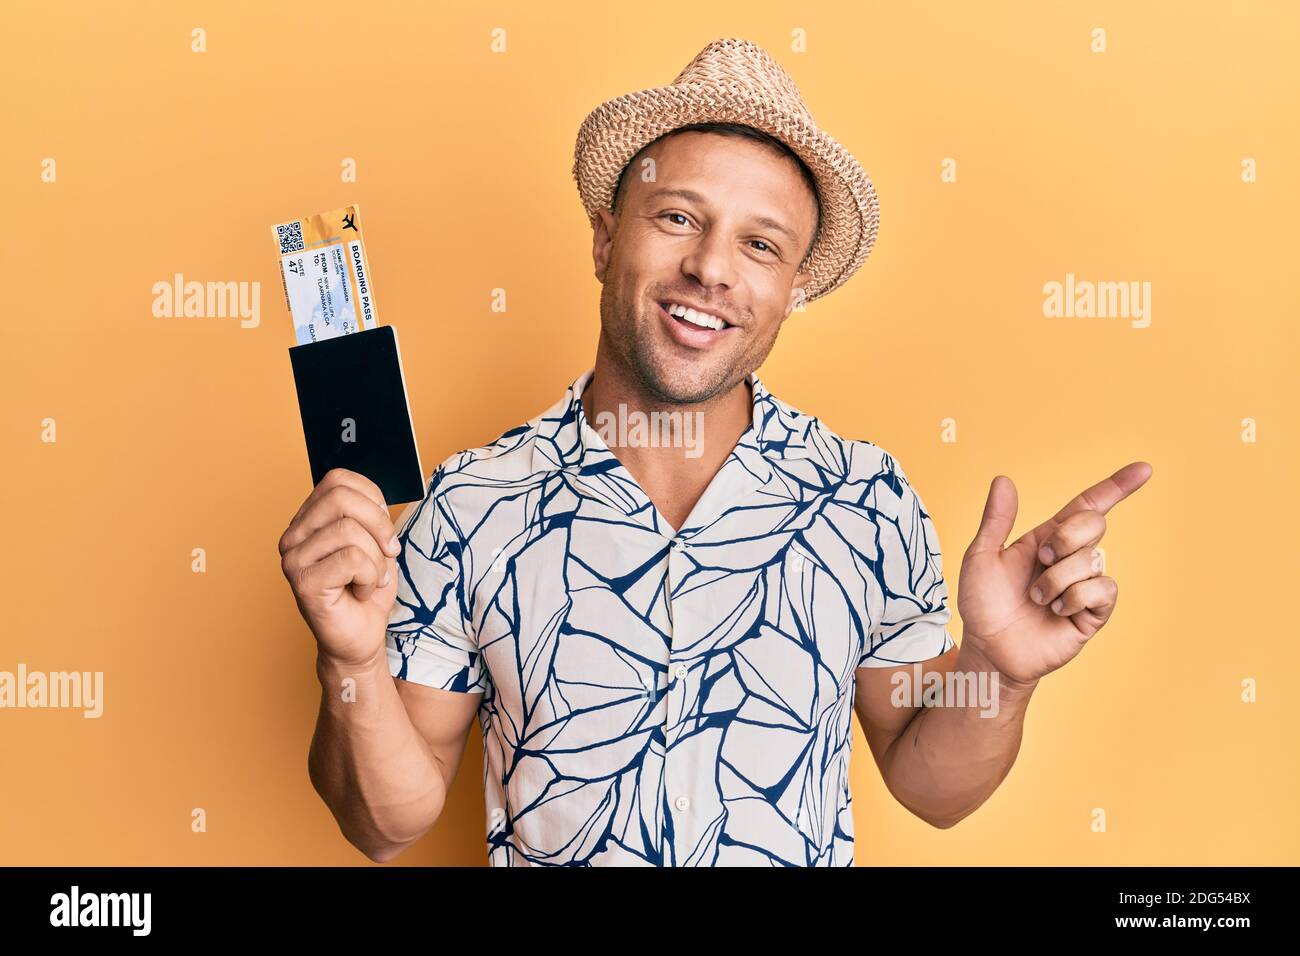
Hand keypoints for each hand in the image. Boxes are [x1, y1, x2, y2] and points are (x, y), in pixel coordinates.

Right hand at [278, 468, 400, 667]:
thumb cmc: (366, 589)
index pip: (338, 480)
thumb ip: (369, 513)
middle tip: (387, 553)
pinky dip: (369, 577)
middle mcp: (294, 534)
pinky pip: (351, 559)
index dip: (372, 499)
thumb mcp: (375, 542)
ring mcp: (293, 558)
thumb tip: (373, 498)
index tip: (383, 530)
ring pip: (350, 530)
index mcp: (309, 519)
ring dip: (375, 559)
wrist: (360, 637)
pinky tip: (360, 591)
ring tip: (369, 579)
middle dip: (379, 524)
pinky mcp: (302, 581)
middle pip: (342, 497)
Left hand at [956, 461, 1152, 686]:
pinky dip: (1074, 598)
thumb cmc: (982, 604)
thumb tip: (1003, 479)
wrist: (989, 648)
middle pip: (1094, 524)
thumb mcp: (981, 557)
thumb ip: (996, 520)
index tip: (1144, 470)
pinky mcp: (1093, 613)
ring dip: (1056, 580)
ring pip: (1092, 560)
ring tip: (1037, 599)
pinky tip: (1056, 611)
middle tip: (1040, 561)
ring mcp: (1084, 585)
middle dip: (1066, 537)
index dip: (1116, 487)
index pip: (1088, 506)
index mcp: (1048, 540)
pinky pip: (1102, 590)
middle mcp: (1070, 559)